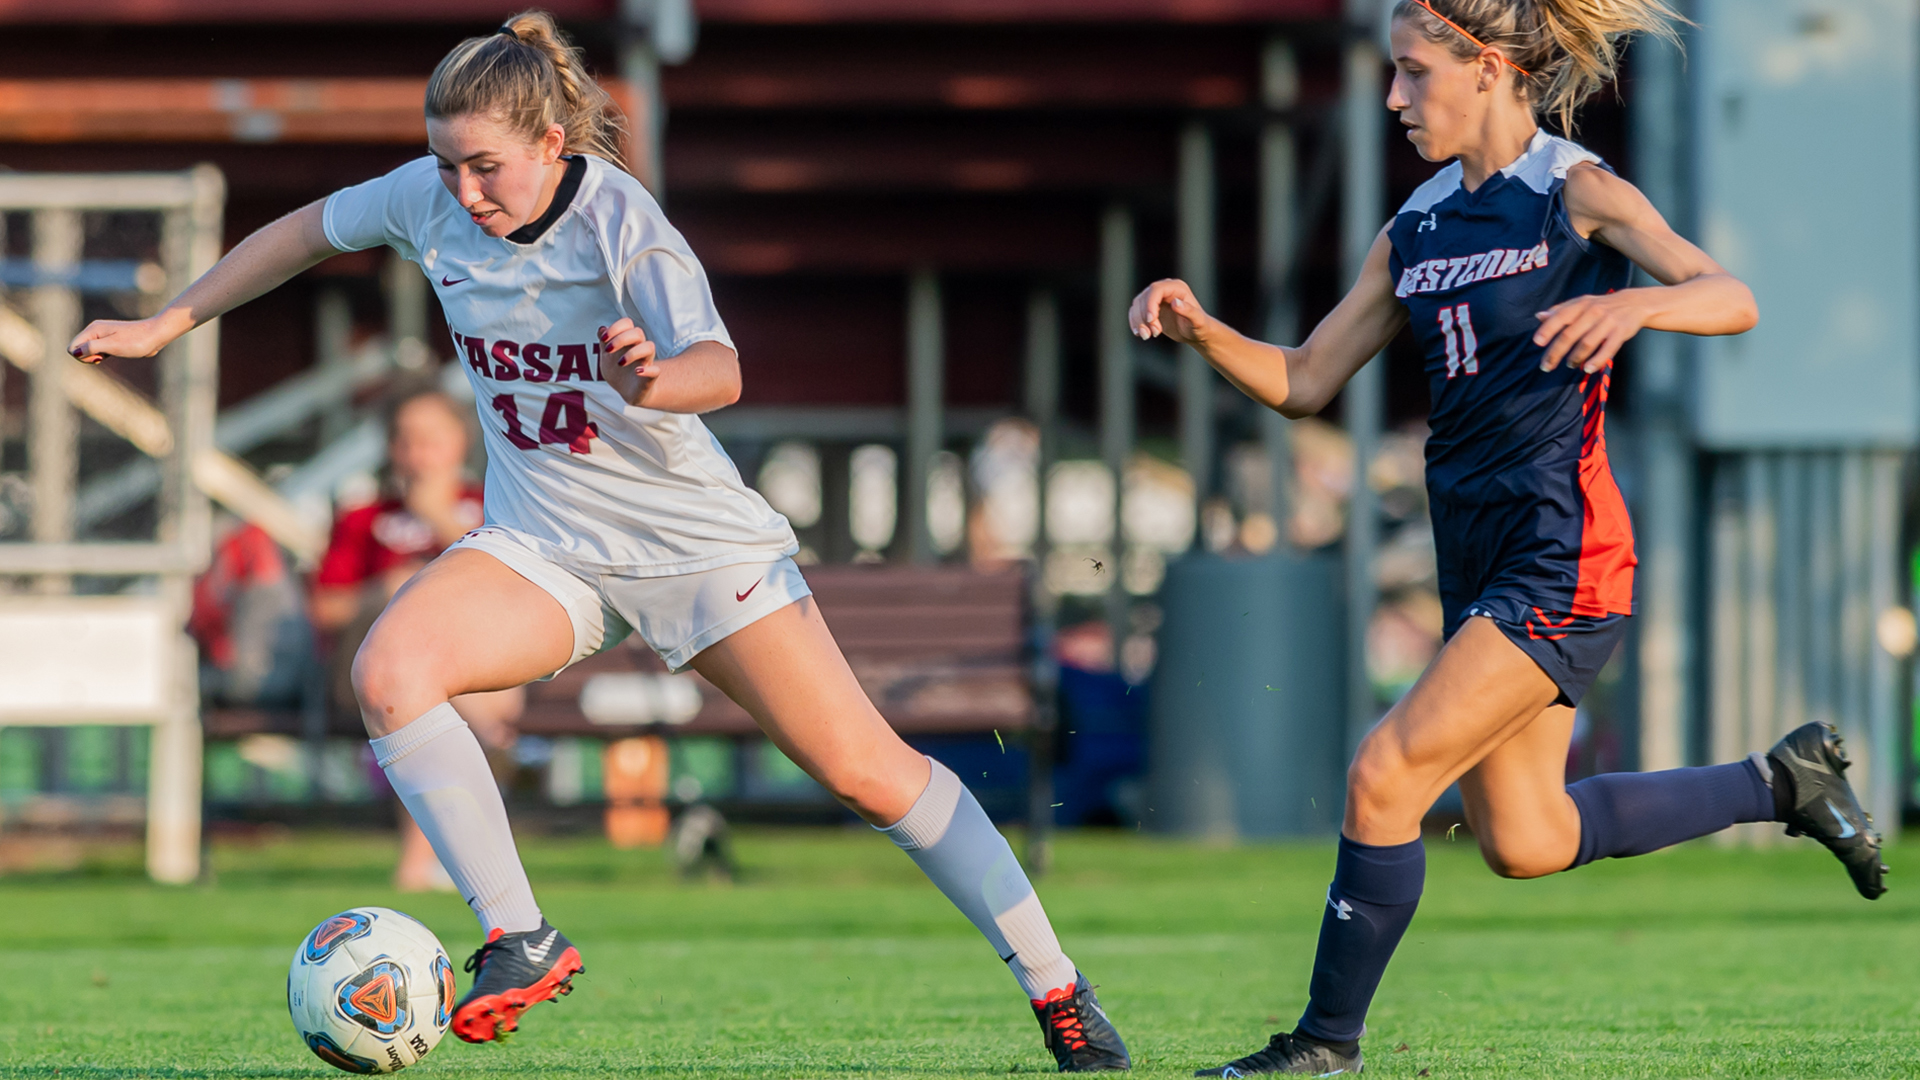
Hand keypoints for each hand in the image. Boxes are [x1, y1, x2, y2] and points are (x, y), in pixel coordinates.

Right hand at [68, 310, 188, 364]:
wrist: (156, 335)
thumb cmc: (135, 341)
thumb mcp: (112, 346)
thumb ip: (91, 348)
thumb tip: (74, 352)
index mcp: (93, 330)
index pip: (72, 346)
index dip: (81, 356)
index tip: (98, 356)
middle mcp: (95, 331)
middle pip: (78, 349)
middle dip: (86, 357)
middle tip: (102, 358)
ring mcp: (103, 336)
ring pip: (87, 351)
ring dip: (94, 357)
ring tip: (108, 356)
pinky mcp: (111, 341)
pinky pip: (98, 351)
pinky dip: (101, 356)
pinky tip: (111, 356)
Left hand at [598, 318, 657, 376]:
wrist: (627, 391)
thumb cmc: (618, 370)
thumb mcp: (607, 356)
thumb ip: (604, 342)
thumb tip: (602, 328)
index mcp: (629, 341)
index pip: (627, 323)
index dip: (615, 327)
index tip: (603, 339)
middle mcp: (639, 348)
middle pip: (638, 332)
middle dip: (621, 339)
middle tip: (609, 350)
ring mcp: (646, 362)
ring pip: (649, 347)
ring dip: (633, 353)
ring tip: (620, 363)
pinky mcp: (650, 377)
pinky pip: (656, 370)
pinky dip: (647, 370)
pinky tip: (636, 372)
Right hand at [1128, 278, 1212, 345]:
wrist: (1196, 334)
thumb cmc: (1200, 327)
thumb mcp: (1197, 321)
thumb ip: (1189, 311)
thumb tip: (1175, 303)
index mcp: (1177, 287)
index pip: (1156, 290)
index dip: (1150, 304)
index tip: (1151, 320)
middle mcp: (1164, 289)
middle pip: (1144, 297)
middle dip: (1144, 316)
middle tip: (1153, 333)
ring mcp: (1155, 298)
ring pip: (1138, 305)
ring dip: (1138, 321)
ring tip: (1147, 336)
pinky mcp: (1149, 308)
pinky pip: (1136, 312)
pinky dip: (1135, 323)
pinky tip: (1140, 333)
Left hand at [1533, 290, 1650, 373]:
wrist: (1634, 303)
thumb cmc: (1601, 305)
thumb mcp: (1581, 303)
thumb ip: (1560, 310)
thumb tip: (1539, 316)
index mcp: (1581, 304)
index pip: (1561, 316)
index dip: (1548, 329)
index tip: (1537, 342)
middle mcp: (1593, 311)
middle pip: (1570, 334)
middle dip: (1556, 352)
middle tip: (1546, 366)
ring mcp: (1608, 322)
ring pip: (1587, 343)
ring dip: (1575, 358)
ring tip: (1569, 365)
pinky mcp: (1621, 332)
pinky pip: (1608, 349)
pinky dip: (1597, 361)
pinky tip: (1587, 369)